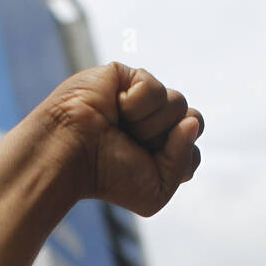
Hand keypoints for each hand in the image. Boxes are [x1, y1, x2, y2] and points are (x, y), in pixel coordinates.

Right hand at [36, 63, 202, 217]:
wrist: (70, 154)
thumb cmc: (108, 176)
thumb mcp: (157, 190)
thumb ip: (185, 161)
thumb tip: (192, 121)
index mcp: (164, 148)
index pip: (195, 151)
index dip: (176, 163)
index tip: (143, 168)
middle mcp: (157, 121)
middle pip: (196, 120)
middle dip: (167, 140)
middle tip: (133, 145)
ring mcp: (143, 96)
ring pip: (179, 103)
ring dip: (149, 125)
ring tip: (119, 127)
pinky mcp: (128, 75)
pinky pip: (155, 88)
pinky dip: (135, 105)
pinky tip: (113, 108)